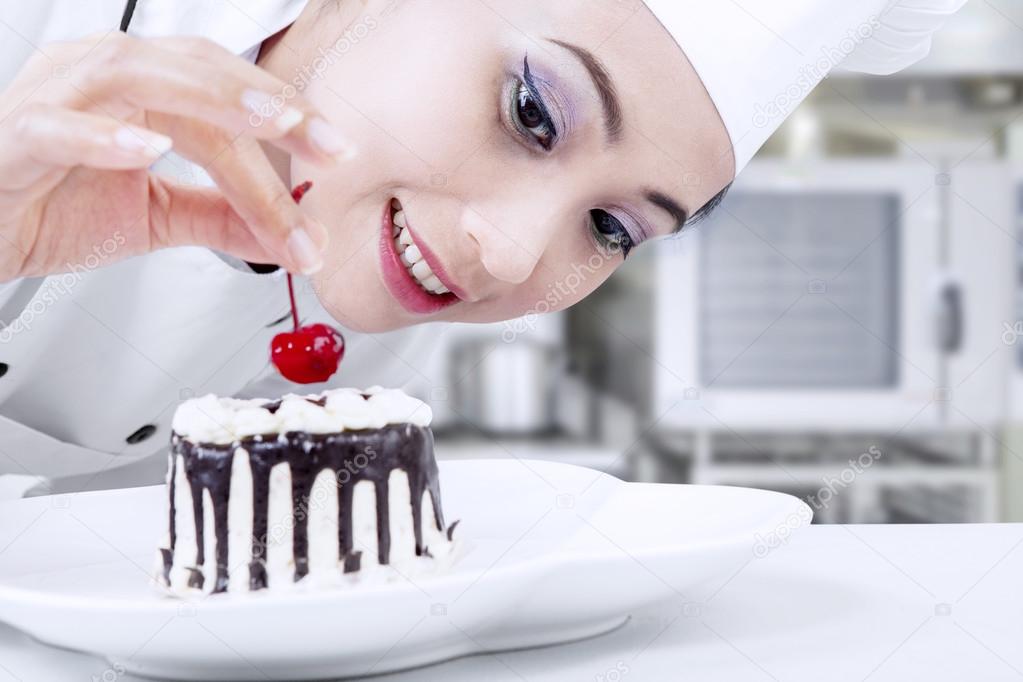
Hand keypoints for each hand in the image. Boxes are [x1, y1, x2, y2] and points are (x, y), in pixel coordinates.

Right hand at [0, 32, 352, 280]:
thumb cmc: (49, 205)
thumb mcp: (156, 214)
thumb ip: (220, 218)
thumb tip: (289, 236)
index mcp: (142, 89)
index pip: (227, 94)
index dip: (287, 119)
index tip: (338, 153)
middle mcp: (101, 77)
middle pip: (197, 72)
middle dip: (267, 103)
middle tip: (323, 142)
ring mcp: (56, 98)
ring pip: (137, 76)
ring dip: (209, 98)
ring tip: (266, 123)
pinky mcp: (15, 136)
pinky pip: (59, 125)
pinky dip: (104, 134)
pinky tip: (148, 148)